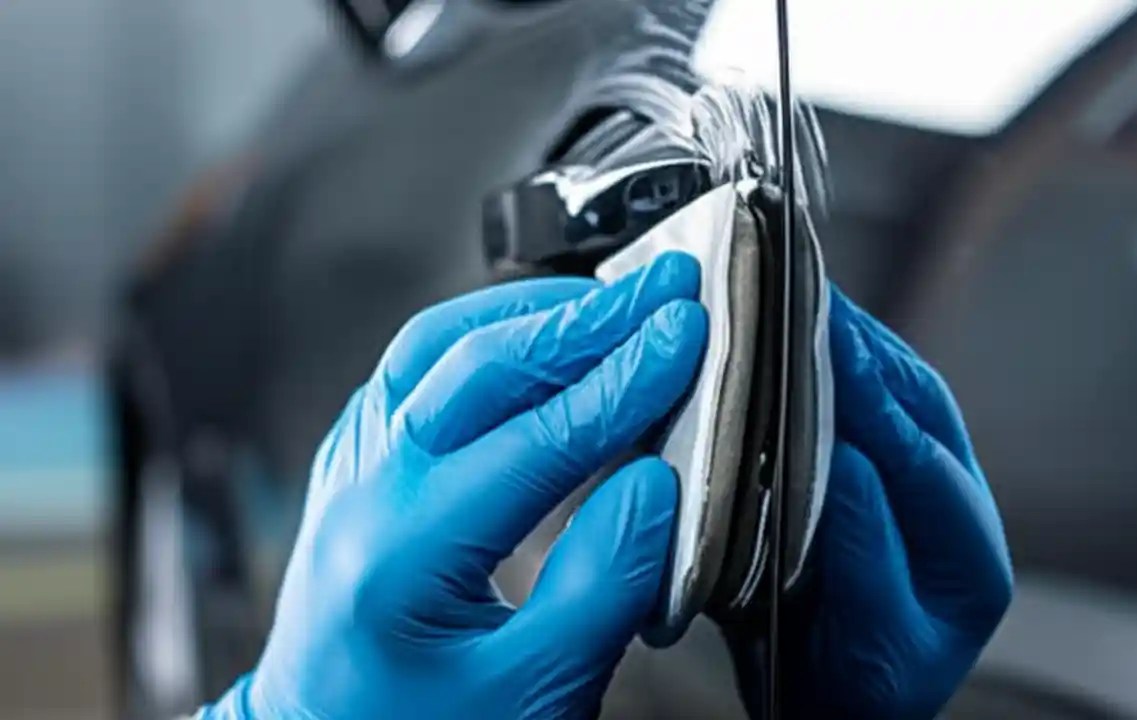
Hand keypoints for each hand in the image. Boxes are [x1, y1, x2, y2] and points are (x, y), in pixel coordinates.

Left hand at [198, 253, 707, 719]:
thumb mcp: (533, 696)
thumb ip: (601, 586)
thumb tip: (655, 485)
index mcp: (402, 555)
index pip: (535, 437)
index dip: (624, 380)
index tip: (685, 335)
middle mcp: (363, 492)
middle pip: (480, 365)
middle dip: (590, 317)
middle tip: (664, 285)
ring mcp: (350, 469)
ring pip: (437, 348)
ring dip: (534, 312)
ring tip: (611, 297)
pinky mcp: (358, 464)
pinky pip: (417, 370)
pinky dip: (487, 336)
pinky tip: (533, 333)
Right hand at [733, 285, 1012, 718]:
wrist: (841, 715)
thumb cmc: (858, 695)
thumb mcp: (872, 644)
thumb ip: (867, 553)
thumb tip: (846, 455)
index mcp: (971, 558)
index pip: (921, 457)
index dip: (872, 398)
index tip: (829, 344)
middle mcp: (956, 513)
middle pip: (920, 404)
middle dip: (868, 347)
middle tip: (814, 295)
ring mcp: (922, 495)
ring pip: (898, 399)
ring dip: (854, 348)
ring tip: (806, 301)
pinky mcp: (882, 486)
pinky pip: (865, 416)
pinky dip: (833, 376)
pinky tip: (798, 349)